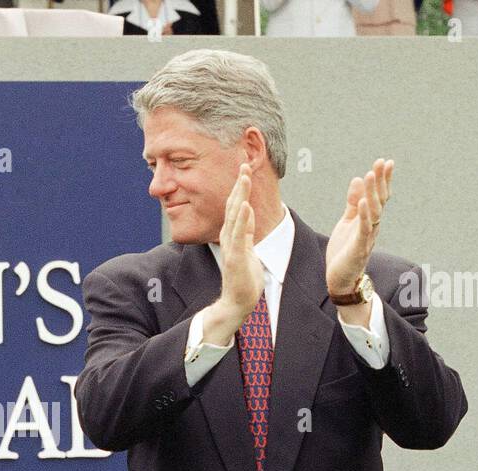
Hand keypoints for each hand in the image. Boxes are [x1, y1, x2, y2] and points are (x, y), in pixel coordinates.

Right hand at [200, 162, 264, 345]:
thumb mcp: (247, 248)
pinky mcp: (235, 258)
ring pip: (236, 215)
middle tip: (244, 163)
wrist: (237, 301)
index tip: (245, 167)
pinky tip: (244, 205)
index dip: (241, 186)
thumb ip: (246, 231)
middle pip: (235, 204)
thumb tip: (247, 213)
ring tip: (244, 177)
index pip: (237, 204)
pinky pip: (239, 236)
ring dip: (240, 195)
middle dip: (240, 183)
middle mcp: (230, 236)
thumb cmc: (244, 278)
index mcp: (234, 233)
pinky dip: (242, 220)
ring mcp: (232, 246)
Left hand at [327, 158, 392, 295]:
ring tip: (370, 175)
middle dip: (380, 181)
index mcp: (369, 219)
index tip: (385, 162)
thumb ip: (353, 202)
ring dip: (372, 193)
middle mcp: (372, 226)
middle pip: (379, 200)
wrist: (340, 278)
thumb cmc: (344, 251)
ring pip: (373, 212)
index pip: (379, 195)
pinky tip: (363, 202)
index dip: (382, 179)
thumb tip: (358, 179)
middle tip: (381, 162)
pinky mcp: (359, 247)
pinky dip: (364, 215)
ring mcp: (367, 236)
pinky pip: (363, 229)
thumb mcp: (347, 222)